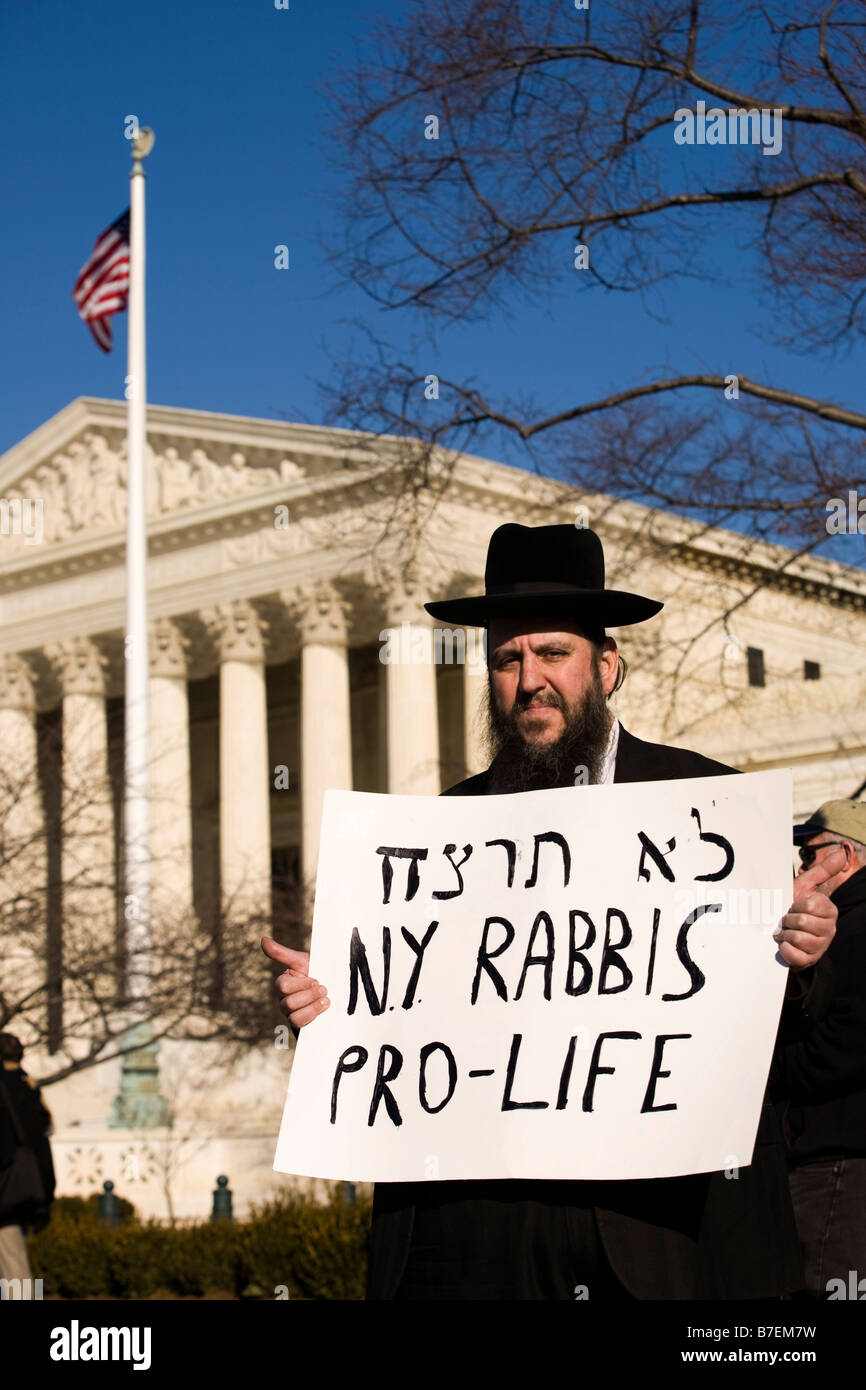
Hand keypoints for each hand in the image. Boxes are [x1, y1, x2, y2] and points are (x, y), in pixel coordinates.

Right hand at [261, 936, 329, 1028]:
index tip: (316, 979)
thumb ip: (282, 953)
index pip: (283, 986)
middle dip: (309, 996)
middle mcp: (284, 1001)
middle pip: (288, 1003)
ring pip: (293, 1017)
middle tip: (323, 989)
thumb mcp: (302, 961)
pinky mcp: (300, 1028)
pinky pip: (299, 1028)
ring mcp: (291, 1016)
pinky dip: (312, 1018)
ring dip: (312, 1008)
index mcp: (283, 985)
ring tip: (326, 1000)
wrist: (336, 990)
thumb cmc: (317, 973)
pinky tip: (324, 1010)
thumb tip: (263, 940)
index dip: (301, 984)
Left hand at [775, 847, 844, 971]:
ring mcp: (820, 947)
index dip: (796, 904)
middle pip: (802, 921)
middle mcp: (829, 930)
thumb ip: (823, 870)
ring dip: (784, 934)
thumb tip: (843, 851)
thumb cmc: (793, 908)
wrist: (781, 933)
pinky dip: (784, 950)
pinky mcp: (809, 962)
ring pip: (797, 938)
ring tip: (785, 932)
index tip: (794, 906)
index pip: (810, 905)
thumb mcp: (806, 886)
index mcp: (830, 911)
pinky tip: (785, 946)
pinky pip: (794, 955)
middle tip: (787, 920)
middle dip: (788, 919)